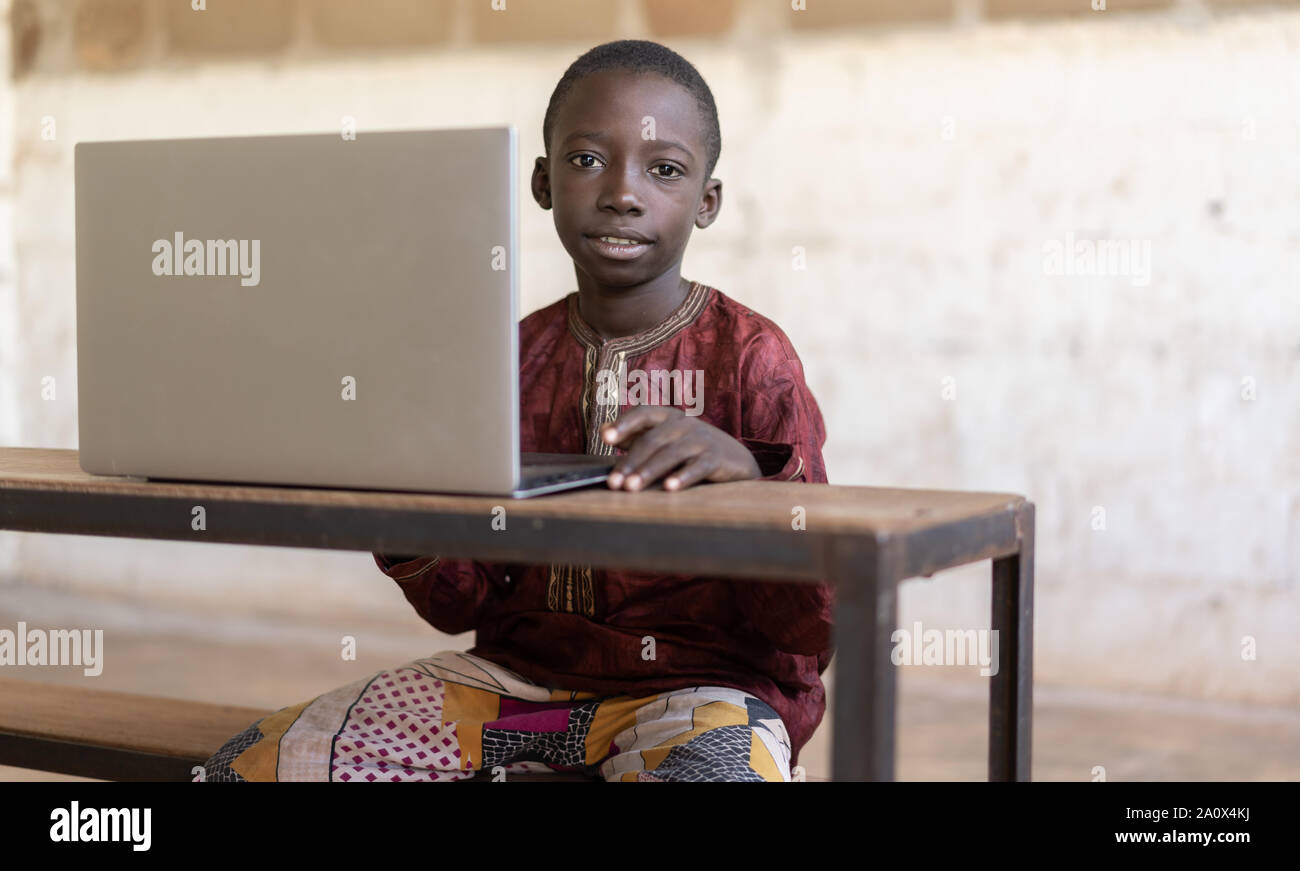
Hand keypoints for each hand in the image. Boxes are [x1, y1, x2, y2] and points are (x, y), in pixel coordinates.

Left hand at [601, 406, 760, 491]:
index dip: (624, 424)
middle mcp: (683, 423)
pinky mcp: (715, 457)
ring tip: (632, 488)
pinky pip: (697, 466)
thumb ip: (635, 436)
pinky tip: (669, 488)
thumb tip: (603, 430)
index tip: (606, 438)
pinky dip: (683, 476)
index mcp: (667, 416)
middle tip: (614, 482)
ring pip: (671, 454)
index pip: (643, 413)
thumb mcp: (664, 438)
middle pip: (652, 440)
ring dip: (649, 471)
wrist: (734, 459)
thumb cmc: (690, 449)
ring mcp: (700, 439)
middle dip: (631, 462)